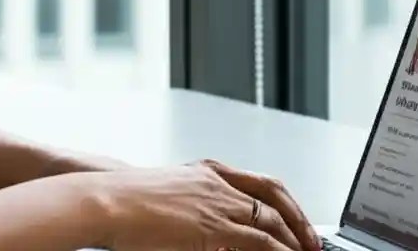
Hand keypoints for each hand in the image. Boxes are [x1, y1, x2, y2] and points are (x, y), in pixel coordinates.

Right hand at [91, 159, 321, 250]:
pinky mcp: (211, 227)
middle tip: (313, 246)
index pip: (264, 185)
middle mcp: (218, 184)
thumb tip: (210, 232)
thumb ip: (196, 208)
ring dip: (293, 243)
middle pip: (275, 201)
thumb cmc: (124, 200)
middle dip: (300, 225)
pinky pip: (257, 242)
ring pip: (271, 223)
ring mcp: (216, 204)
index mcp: (209, 172)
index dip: (287, 205)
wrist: (104, 199)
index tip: (299, 223)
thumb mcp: (169, 197)